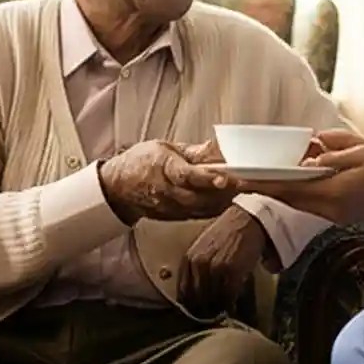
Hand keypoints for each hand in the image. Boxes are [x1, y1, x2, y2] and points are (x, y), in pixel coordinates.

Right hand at [98, 140, 242, 223]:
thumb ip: (193, 151)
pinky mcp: (173, 216)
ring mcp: (169, 207)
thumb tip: (216, 149)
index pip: (187, 176)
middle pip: (199, 196)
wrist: (117, 187)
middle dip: (224, 191)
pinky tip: (226, 199)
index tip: (225, 178)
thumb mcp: (165, 147)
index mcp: (163, 168)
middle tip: (245, 182)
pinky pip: (198, 214)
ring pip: (201, 208)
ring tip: (240, 189)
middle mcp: (166, 191)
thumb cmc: (140, 162)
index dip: (207, 178)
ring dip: (222, 200)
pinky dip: (215, 207)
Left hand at [178, 205, 270, 317]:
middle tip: (209, 317)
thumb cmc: (227, 232)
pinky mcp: (232, 272)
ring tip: (221, 315)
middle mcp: (199, 265)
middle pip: (197, 298)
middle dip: (202, 310)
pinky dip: (230, 305)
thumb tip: (195, 289)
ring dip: (217, 310)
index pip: (183, 291)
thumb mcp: (203, 246)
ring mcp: (215, 269)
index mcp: (189, 258)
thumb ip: (196, 265)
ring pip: (212, 299)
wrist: (248, 220)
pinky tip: (232, 309)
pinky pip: (228, 297)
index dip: (189, 305)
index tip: (195, 313)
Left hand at [239, 143, 363, 223]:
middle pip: (289, 199)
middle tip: (239, 179)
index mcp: (333, 193)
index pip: (289, 188)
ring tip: (260, 181)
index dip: (262, 183)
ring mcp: (337, 215)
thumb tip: (312, 158)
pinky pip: (312, 205)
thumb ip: (335, 155)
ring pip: (299, 204)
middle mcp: (331, 209)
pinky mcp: (343, 216)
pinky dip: (297, 195)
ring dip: (280, 192)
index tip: (239, 179)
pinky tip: (292, 186)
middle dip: (264, 189)